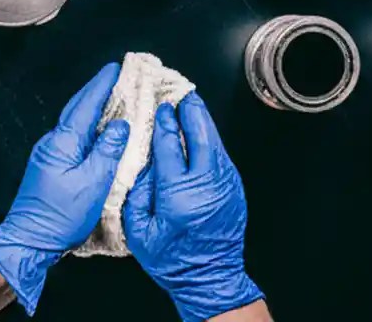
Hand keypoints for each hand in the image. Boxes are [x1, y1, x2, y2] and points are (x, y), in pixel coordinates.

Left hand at [0, 63, 130, 314]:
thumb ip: (108, 151)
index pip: (86, 105)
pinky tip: (98, 130)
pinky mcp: (50, 165)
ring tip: (112, 97)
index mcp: (64, 142)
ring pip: (75, 122)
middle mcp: (53, 142)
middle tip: (117, 76)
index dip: (102, 85)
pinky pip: (73, 137)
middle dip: (97, 90)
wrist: (29, 239)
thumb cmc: (61, 215)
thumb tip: (120, 125)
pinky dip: (88, 127)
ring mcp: (49, 153)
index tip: (116, 68)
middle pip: (77, 108)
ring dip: (92, 107)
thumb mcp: (93, 183)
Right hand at [123, 93, 262, 321]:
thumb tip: (141, 160)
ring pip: (215, 141)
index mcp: (179, 194)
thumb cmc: (172, 259)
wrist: (210, 279)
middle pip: (199, 135)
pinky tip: (202, 130)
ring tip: (191, 103)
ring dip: (203, 120)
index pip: (169, 146)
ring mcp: (225, 185)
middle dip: (189, 110)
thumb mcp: (139, 229)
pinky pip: (222, 155)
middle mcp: (206, 185)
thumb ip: (137, 192)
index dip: (163, 123)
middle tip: (180, 92)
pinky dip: (211, 138)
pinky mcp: (234, 189)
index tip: (158, 108)